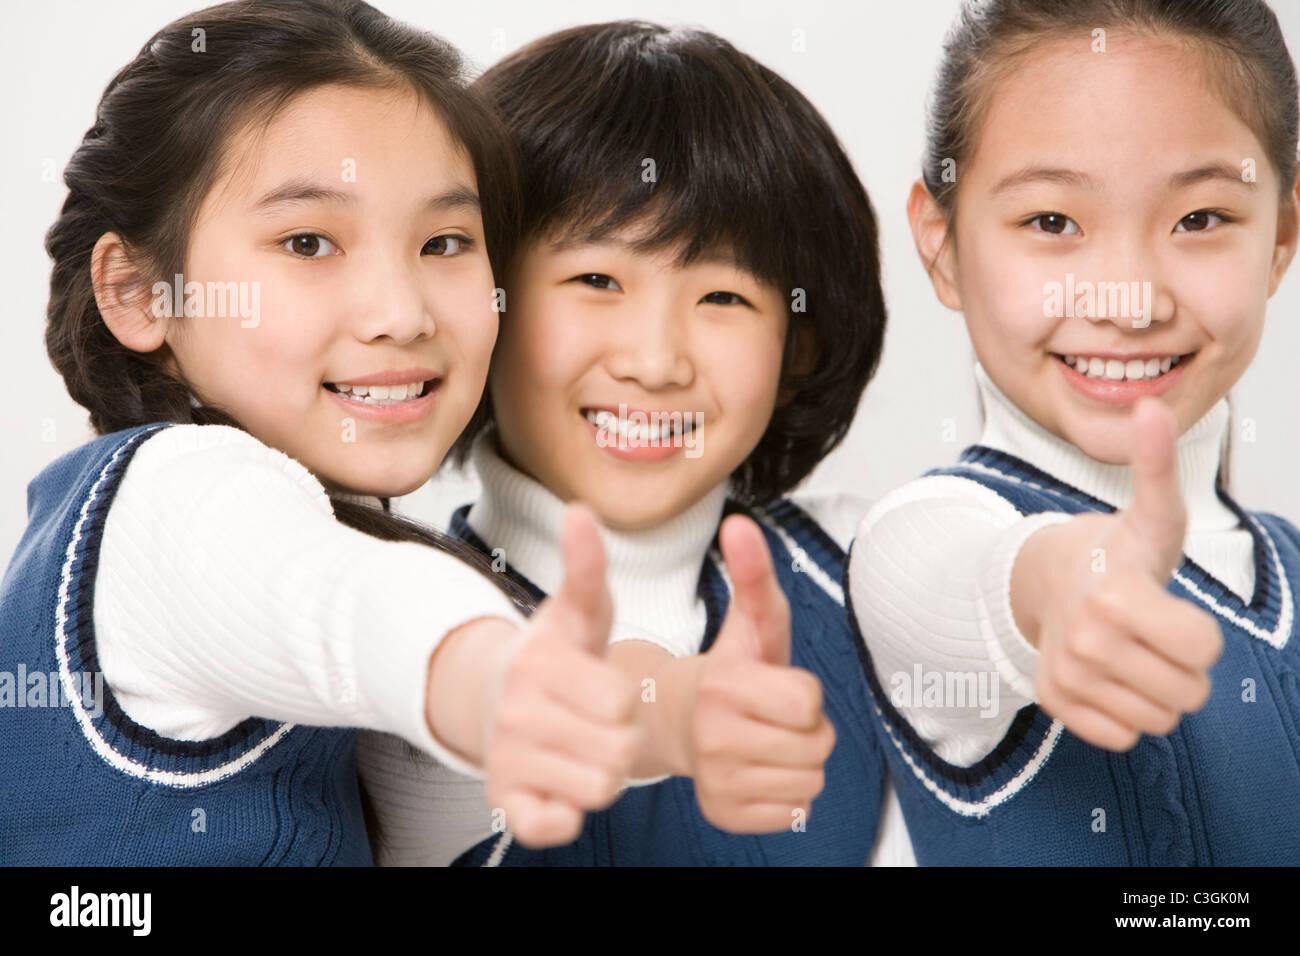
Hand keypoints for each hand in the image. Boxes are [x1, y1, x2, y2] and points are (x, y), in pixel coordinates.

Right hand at [482, 504, 640, 847]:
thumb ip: (585, 566)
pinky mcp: (504, 804)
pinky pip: (552, 828)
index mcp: (540, 665)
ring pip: (599, 788)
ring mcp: (508, 761)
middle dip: (621, 739)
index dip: (626, 698)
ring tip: (584, 751)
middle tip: (598, 725)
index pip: (622, 701)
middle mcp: (517, 713)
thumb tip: (581, 510)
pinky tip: (561, 787)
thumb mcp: (576, 610)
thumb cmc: (555, 656)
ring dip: (603, 775)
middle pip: (618, 749)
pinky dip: (565, 814)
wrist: (495, 700)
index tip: (605, 689)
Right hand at [690, 514, 834, 831]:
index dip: (804, 693)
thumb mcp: (750, 619)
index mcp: (723, 685)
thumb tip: (739, 524)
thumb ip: (753, 573)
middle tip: (774, 716)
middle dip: (808, 730)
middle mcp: (713, 736)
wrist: (679, 721)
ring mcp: (716, 779)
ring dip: (799, 763)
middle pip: (817, 746)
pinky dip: (785, 796)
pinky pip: (793, 814)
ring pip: (810, 782)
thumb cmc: (730, 669)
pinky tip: (759, 771)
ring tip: (767, 741)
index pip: (809, 704)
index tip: (774, 684)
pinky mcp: (722, 813)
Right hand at [1023, 398, 1223, 749]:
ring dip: (1156, 693)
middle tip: (1154, 634)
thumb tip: (1151, 406)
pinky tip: (1109, 676)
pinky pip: (1122, 736)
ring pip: (1159, 721)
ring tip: (1133, 654)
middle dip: (1183, 668)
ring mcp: (1067, 675)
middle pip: (1190, 695)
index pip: (1206, 652)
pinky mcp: (1054, 702)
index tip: (1170, 609)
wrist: (1047, 582)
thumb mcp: (1151, 515)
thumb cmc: (1118, 553)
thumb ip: (1158, 468)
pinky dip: (1124, 714)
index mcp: (1116, 598)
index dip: (1200, 633)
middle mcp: (1086, 641)